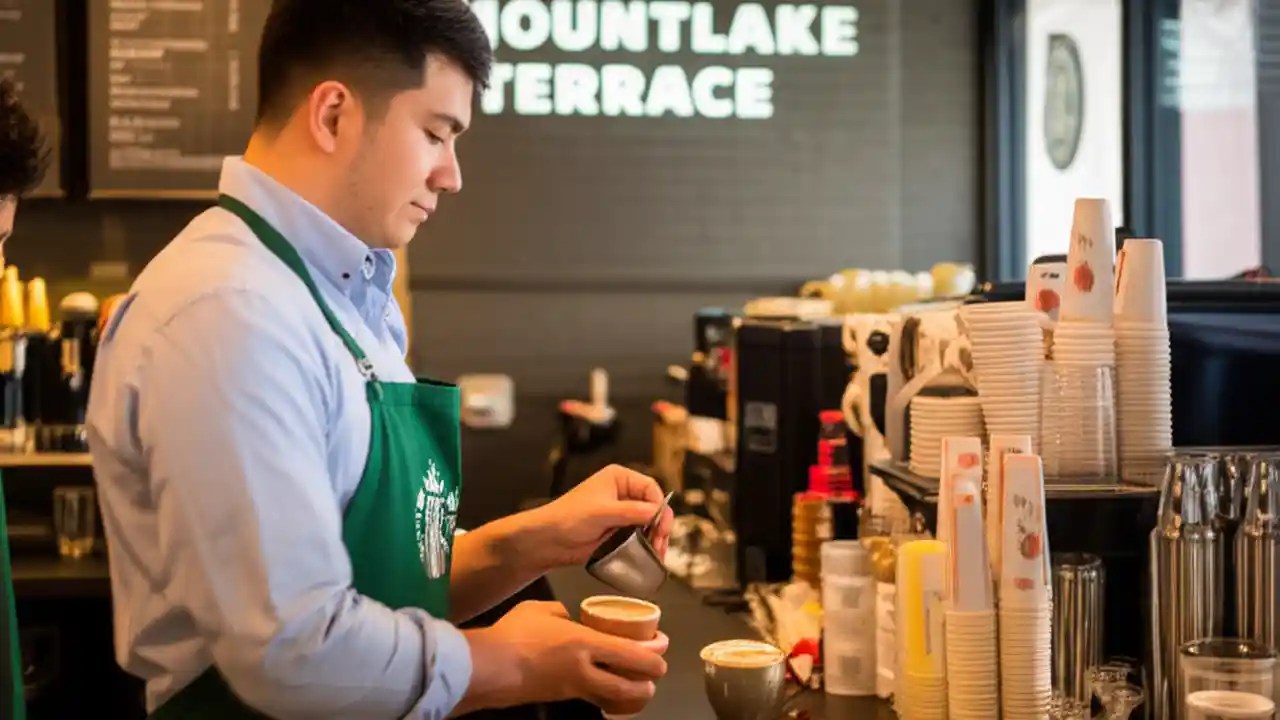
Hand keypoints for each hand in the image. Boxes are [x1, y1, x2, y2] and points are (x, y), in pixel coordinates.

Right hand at [455, 601, 668, 714]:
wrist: (488, 667)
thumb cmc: (514, 633)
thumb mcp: (544, 610)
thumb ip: (564, 613)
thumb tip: (571, 619)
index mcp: (585, 643)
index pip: (634, 654)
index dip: (655, 652)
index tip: (662, 644)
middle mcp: (585, 670)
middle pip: (632, 685)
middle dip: (650, 680)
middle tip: (656, 671)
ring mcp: (574, 689)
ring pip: (615, 699)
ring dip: (633, 694)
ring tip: (639, 685)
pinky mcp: (561, 698)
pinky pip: (594, 699)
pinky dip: (608, 697)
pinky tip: (607, 689)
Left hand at [525, 465, 674, 569]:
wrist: (549, 540)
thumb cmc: (568, 517)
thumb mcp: (602, 511)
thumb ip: (631, 511)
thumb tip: (656, 512)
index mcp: (619, 478)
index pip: (650, 488)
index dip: (659, 506)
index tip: (661, 525)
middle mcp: (623, 493)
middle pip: (653, 506)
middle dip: (659, 525)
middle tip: (661, 542)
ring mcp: (622, 513)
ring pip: (649, 523)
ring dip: (655, 538)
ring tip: (657, 553)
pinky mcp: (619, 531)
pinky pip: (639, 536)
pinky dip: (646, 545)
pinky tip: (650, 555)